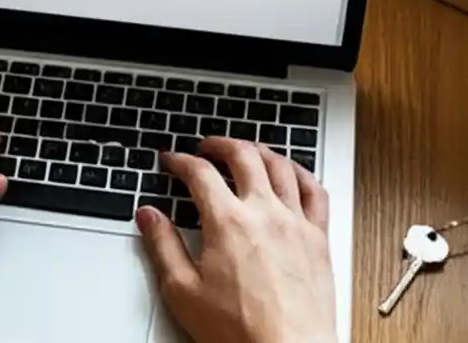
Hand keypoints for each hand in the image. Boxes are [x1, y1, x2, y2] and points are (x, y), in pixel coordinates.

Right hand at [135, 138, 335, 342]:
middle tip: (205, 148)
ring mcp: (296, 222)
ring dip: (258, 150)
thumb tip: (148, 216)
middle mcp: (264, 213)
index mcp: (228, 223)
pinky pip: (315, 191)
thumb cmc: (240, 332)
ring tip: (245, 151)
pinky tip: (291, 173)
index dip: (180, 161)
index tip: (172, 161)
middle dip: (219, 144)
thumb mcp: (183, 292)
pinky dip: (301, 172)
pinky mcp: (319, 237)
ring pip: (280, 165)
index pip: (199, 173)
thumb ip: (163, 246)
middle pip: (243, 155)